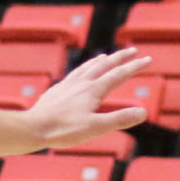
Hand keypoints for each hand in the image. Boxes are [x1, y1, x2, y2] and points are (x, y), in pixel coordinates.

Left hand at [25, 47, 152, 147]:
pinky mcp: (56, 90)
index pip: (119, 75)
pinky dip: (82, 69)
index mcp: (93, 90)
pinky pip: (73, 74)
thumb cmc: (63, 130)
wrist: (32, 127)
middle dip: (120, 58)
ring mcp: (67, 85)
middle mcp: (81, 83)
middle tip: (133, 50)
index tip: (147, 59)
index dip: (134, 67)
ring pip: (87, 67)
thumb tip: (143, 112)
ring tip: (106, 56)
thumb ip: (119, 119)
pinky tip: (79, 74)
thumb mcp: (95, 128)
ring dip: (100, 60)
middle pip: (104, 65)